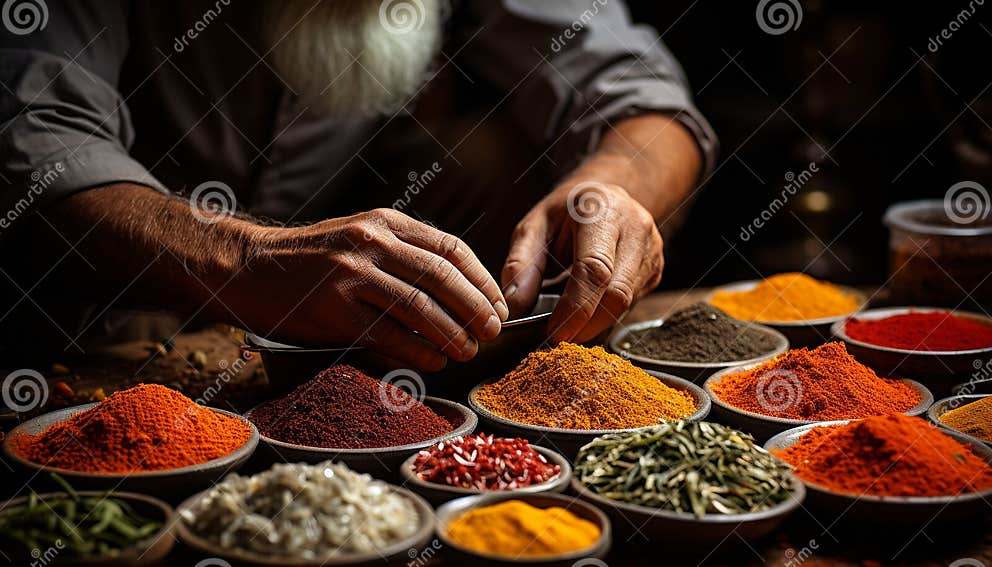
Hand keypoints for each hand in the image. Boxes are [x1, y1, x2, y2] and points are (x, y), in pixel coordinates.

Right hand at [230, 209, 507, 370]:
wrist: (248, 270)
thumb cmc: (311, 261)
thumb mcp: (360, 239)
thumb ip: (404, 258)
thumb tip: (459, 298)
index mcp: (386, 223)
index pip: (450, 248)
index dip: (481, 279)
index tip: (499, 304)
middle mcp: (372, 243)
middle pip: (442, 276)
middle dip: (476, 308)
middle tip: (494, 331)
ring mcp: (352, 274)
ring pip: (420, 307)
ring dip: (453, 333)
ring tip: (469, 350)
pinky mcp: (334, 308)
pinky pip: (388, 334)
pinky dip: (418, 351)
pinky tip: (434, 361)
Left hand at [502, 182, 662, 342]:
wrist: (604, 197)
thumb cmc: (565, 213)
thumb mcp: (534, 227)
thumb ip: (521, 265)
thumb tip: (515, 306)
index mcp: (601, 211)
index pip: (595, 269)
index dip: (575, 308)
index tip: (554, 334)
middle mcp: (635, 228)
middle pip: (617, 294)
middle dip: (585, 325)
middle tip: (557, 338)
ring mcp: (651, 249)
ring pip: (626, 304)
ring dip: (594, 322)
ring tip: (568, 318)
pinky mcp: (655, 269)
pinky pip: (631, 304)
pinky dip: (605, 314)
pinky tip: (588, 306)